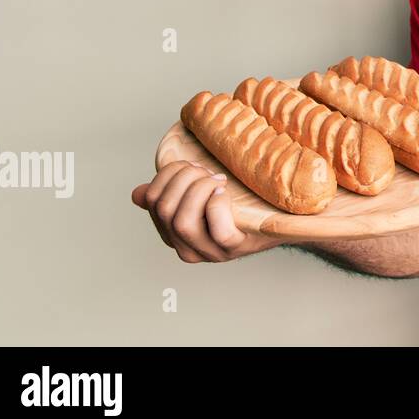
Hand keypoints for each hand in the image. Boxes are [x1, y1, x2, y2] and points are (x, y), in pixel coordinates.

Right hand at [132, 161, 282, 262]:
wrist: (281, 220)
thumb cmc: (239, 206)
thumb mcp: (202, 198)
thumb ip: (172, 194)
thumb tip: (137, 195)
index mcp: (173, 233)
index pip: (150, 200)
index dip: (167, 175)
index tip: (192, 166)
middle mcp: (187, 247)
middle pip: (164, 209)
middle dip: (184, 179)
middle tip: (207, 171)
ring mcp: (211, 252)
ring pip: (183, 221)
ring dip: (199, 190)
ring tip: (218, 180)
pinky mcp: (235, 249)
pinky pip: (219, 231)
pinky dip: (217, 205)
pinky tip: (224, 193)